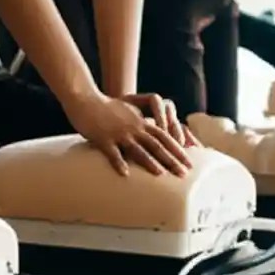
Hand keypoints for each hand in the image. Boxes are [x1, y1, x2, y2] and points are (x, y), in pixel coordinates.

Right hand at [64, 92, 192, 177]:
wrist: (86, 100)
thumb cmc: (108, 106)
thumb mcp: (130, 108)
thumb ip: (144, 118)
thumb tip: (156, 129)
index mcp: (141, 122)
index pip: (165, 137)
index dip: (178, 150)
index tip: (188, 162)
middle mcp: (134, 128)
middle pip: (156, 145)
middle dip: (171, 160)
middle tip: (183, 174)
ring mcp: (119, 133)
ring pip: (138, 149)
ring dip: (150, 162)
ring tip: (160, 174)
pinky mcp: (103, 139)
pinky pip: (112, 153)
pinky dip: (119, 163)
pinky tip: (125, 174)